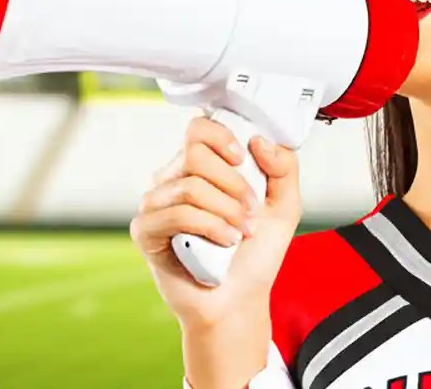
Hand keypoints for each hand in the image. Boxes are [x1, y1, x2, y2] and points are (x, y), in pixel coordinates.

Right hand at [130, 114, 302, 331]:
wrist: (239, 301)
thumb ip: (283, 166)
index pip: (198, 129)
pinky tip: (224, 242)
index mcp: (198, 167)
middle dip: (233, 183)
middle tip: (250, 209)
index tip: (243, 159)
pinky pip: (177, 214)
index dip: (222, 138)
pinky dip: (210, 227)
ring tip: (241, 232)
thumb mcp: (285, 205)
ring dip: (226, 210)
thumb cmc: (255, 254)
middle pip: (195, 153)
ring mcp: (156, 204)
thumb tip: (258, 139)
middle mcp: (172, 180)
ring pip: (190, 186)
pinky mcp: (146, 231)